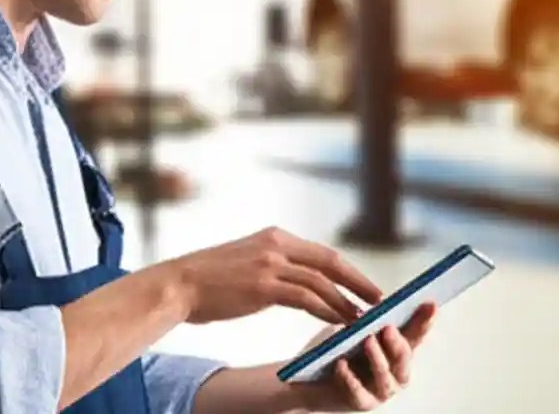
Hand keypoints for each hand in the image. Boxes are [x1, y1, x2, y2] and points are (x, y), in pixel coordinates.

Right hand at [162, 227, 382, 324]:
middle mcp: (276, 245)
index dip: (348, 270)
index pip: (322, 253)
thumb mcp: (246, 261)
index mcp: (274, 236)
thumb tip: (296, 280)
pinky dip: (326, 309)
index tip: (365, 285)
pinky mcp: (262, 285)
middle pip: (330, 262)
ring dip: (346, 300)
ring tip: (362, 319)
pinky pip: (305, 297)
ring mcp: (269, 263)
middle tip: (379, 299)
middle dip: (358, 282)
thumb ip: (273, 265)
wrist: (178, 284)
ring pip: (321, 281)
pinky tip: (338, 321)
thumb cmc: (208, 279)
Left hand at [290, 303, 436, 411]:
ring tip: (367, 341)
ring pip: (384, 377)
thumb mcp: (358, 330)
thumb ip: (372, 320)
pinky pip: (358, 393)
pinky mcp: (362, 403)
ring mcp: (381, 390)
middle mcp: (396, 373)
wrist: (318, 382)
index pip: (416, 335)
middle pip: (403, 358)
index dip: (425, 321)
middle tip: (388, 327)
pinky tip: (341, 364)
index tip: (431, 304)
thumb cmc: (343, 354)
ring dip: (377, 358)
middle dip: (397, 342)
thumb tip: (381, 301)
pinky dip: (350, 378)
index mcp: (398, 352)